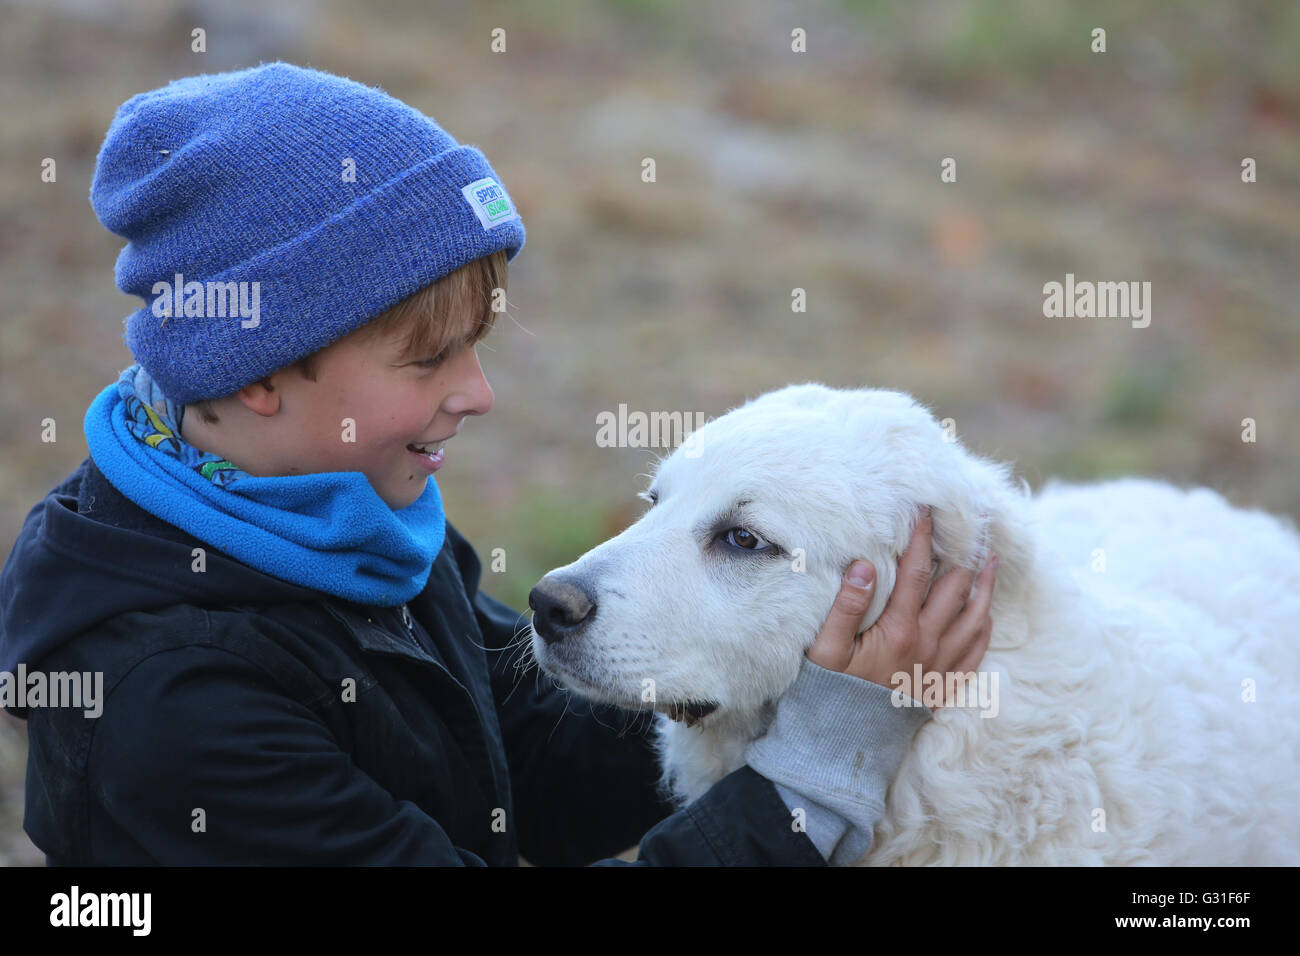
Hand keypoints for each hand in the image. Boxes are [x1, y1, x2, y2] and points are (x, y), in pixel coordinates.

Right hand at [805, 506, 997, 708]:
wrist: (847, 743)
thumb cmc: (830, 691)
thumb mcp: (826, 649)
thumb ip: (846, 605)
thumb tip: (863, 564)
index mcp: (899, 629)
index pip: (917, 571)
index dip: (922, 538)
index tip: (927, 511)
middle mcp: (927, 643)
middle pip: (955, 589)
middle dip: (964, 554)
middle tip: (973, 528)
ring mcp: (940, 665)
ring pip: (974, 618)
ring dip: (984, 587)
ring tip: (991, 561)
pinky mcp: (943, 685)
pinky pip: (975, 653)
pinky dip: (984, 628)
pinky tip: (985, 613)